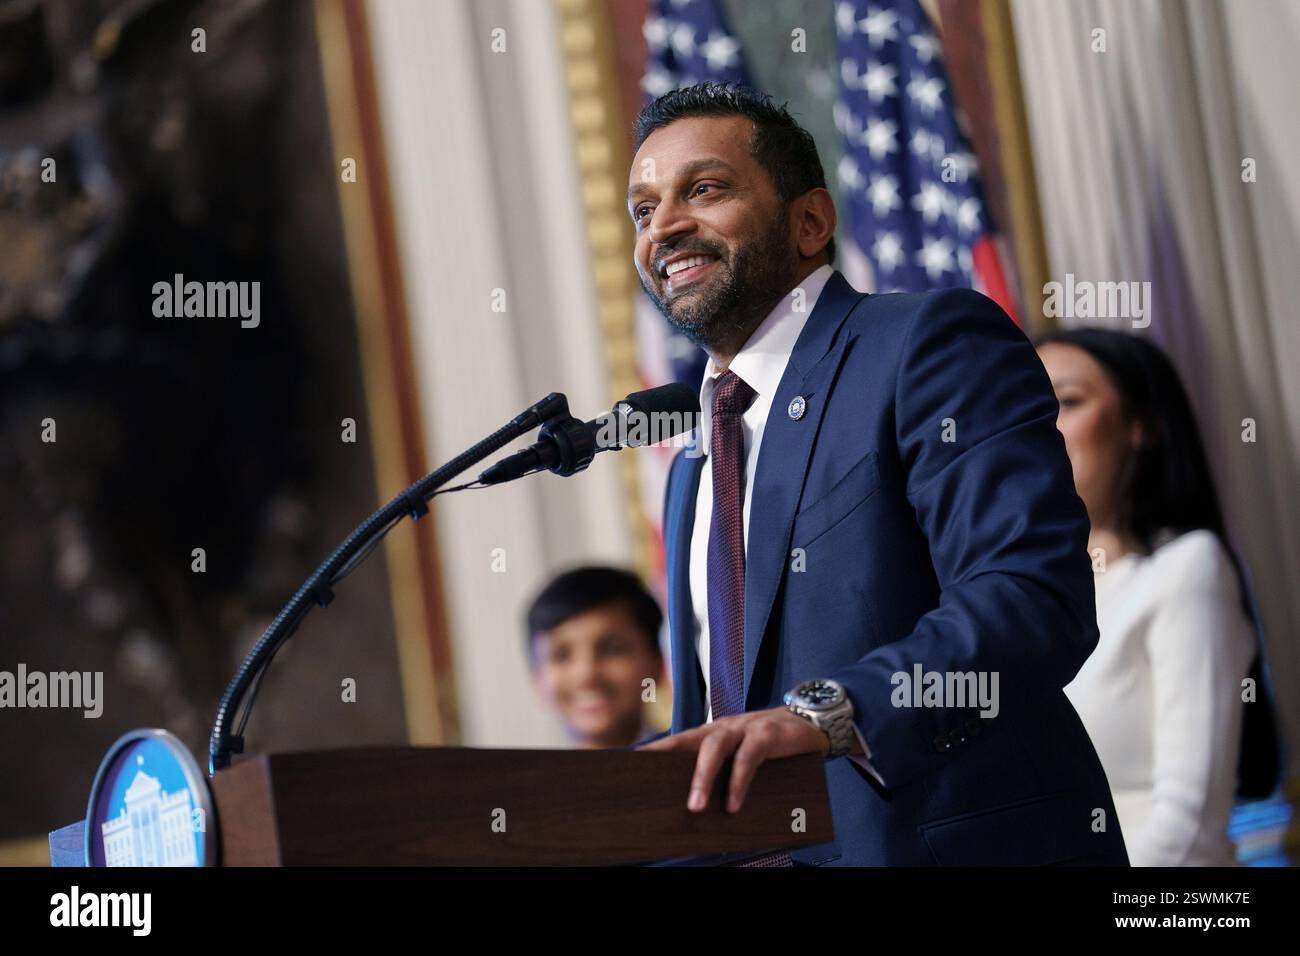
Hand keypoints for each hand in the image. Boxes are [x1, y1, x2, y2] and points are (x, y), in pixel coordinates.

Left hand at [638, 707, 828, 812]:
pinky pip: (748, 757)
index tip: (627, 764)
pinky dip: (739, 781)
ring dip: (703, 777)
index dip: (652, 750)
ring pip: (715, 747)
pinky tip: (734, 803)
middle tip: (656, 793)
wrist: (812, 723)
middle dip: (669, 765)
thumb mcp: (743, 757)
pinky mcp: (768, 734)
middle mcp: (724, 727)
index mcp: (713, 733)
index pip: (676, 740)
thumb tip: (700, 808)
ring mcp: (745, 727)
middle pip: (689, 742)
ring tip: (696, 806)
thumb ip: (724, 774)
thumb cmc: (771, 747)